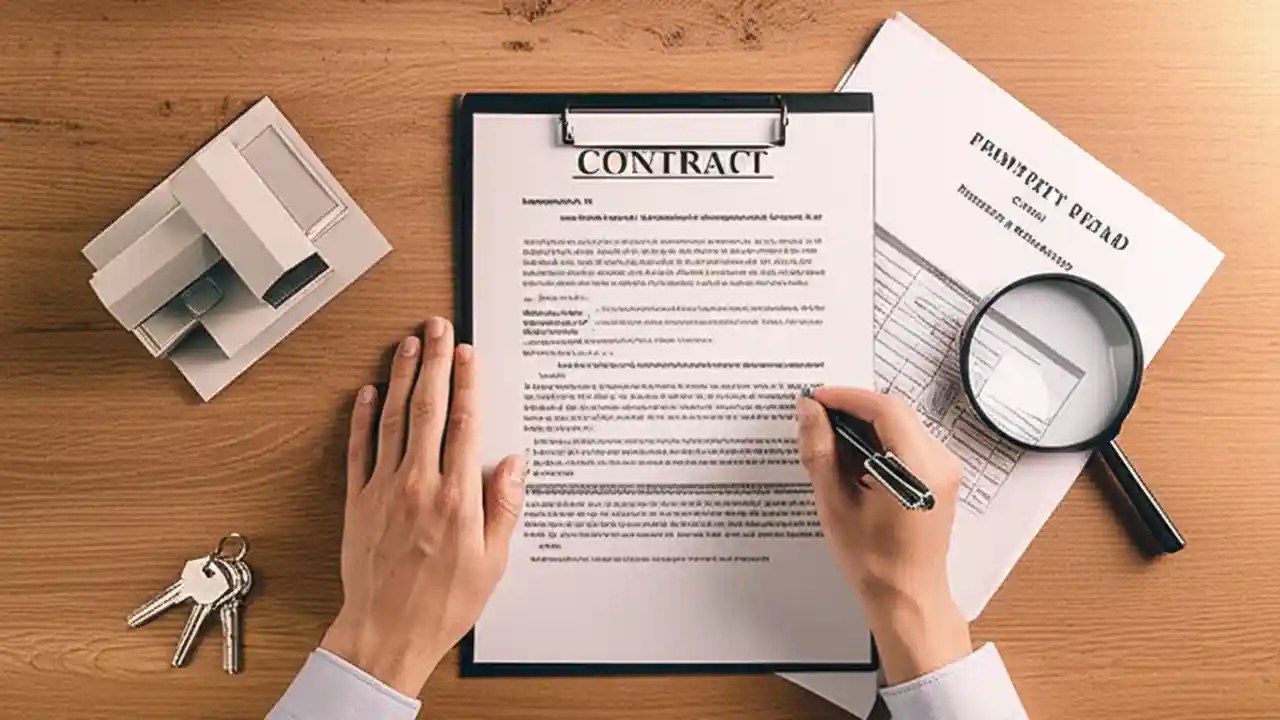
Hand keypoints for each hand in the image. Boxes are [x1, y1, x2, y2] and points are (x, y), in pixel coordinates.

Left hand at [320, 317, 524, 695]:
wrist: (386, 633)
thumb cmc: (443, 604)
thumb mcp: (493, 562)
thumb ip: (504, 507)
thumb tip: (514, 463)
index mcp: (458, 498)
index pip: (464, 424)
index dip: (467, 383)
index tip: (469, 354)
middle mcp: (419, 485)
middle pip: (427, 409)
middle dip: (434, 363)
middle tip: (437, 329)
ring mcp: (384, 490)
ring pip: (392, 420)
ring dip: (399, 377)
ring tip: (407, 345)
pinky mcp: (357, 502)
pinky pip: (359, 450)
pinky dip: (362, 418)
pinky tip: (367, 393)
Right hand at [796, 386, 969, 683]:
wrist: (907, 597)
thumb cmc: (873, 561)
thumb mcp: (835, 504)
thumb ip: (820, 450)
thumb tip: (808, 411)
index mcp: (917, 468)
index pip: (884, 408)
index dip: (846, 397)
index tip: (815, 400)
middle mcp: (939, 462)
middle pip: (895, 411)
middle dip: (854, 408)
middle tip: (817, 418)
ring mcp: (945, 469)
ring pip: (902, 424)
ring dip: (866, 424)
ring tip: (831, 440)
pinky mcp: (940, 477)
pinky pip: (910, 441)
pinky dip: (881, 439)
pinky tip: (854, 458)